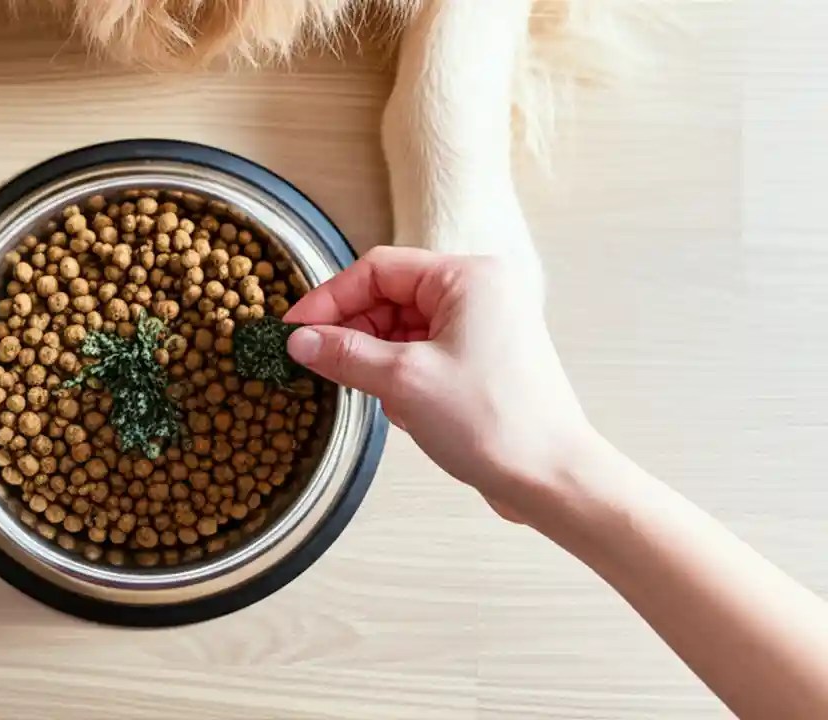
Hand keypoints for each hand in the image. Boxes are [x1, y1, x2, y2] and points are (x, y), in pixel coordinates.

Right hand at [283, 247, 593, 522]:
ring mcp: (482, 327)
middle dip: (353, 333)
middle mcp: (478, 292)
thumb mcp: (404, 381)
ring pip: (402, 329)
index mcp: (468, 277)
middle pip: (389, 297)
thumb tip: (299, 341)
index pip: (378, 269)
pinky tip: (404, 411)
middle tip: (315, 365)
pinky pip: (421, 354)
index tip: (294, 331)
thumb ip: (345, 354)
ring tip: (376, 396)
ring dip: (378, 361)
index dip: (329, 298)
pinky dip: (400, 378)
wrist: (551, 478)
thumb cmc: (493, 421)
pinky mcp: (480, 361)